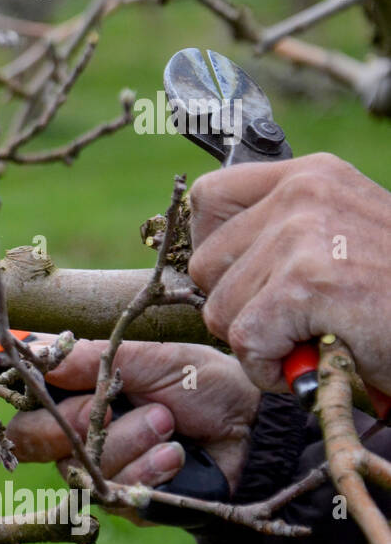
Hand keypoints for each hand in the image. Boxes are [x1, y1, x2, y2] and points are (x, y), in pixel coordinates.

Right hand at [0, 340, 259, 519]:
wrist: (256, 437)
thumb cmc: (204, 385)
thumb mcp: (145, 357)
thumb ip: (84, 359)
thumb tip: (27, 352)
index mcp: (68, 381)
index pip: (3, 383)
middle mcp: (68, 423)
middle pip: (24, 432)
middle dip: (73, 416)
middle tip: (118, 399)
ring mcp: (88, 464)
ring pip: (67, 459)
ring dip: (121, 437)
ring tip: (168, 421)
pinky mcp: (114, 500)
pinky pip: (106, 487)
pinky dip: (144, 466)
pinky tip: (174, 454)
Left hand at [188, 152, 390, 396]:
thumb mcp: (342, 236)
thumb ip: (281, 234)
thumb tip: (201, 267)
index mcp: (310, 175)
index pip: (208, 199)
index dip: (214, 250)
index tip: (245, 279)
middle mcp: (303, 193)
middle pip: (205, 264)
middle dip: (238, 306)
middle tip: (294, 321)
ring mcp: (302, 235)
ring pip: (219, 309)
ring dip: (259, 342)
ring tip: (313, 337)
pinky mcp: (306, 284)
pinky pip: (245, 341)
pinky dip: (271, 368)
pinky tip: (313, 357)